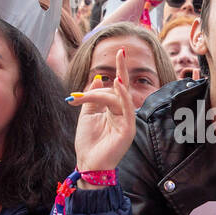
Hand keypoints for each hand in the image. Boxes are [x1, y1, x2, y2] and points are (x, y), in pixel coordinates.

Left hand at [72, 46, 136, 173]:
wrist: (88, 163)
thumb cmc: (88, 142)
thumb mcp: (87, 114)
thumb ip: (92, 97)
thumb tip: (98, 78)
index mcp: (115, 109)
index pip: (118, 86)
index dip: (120, 69)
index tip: (120, 51)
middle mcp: (123, 113)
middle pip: (119, 89)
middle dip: (118, 72)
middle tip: (113, 60)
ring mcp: (127, 121)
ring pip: (118, 98)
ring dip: (102, 93)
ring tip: (87, 95)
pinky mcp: (128, 130)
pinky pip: (127, 110)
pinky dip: (123, 97)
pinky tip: (118, 86)